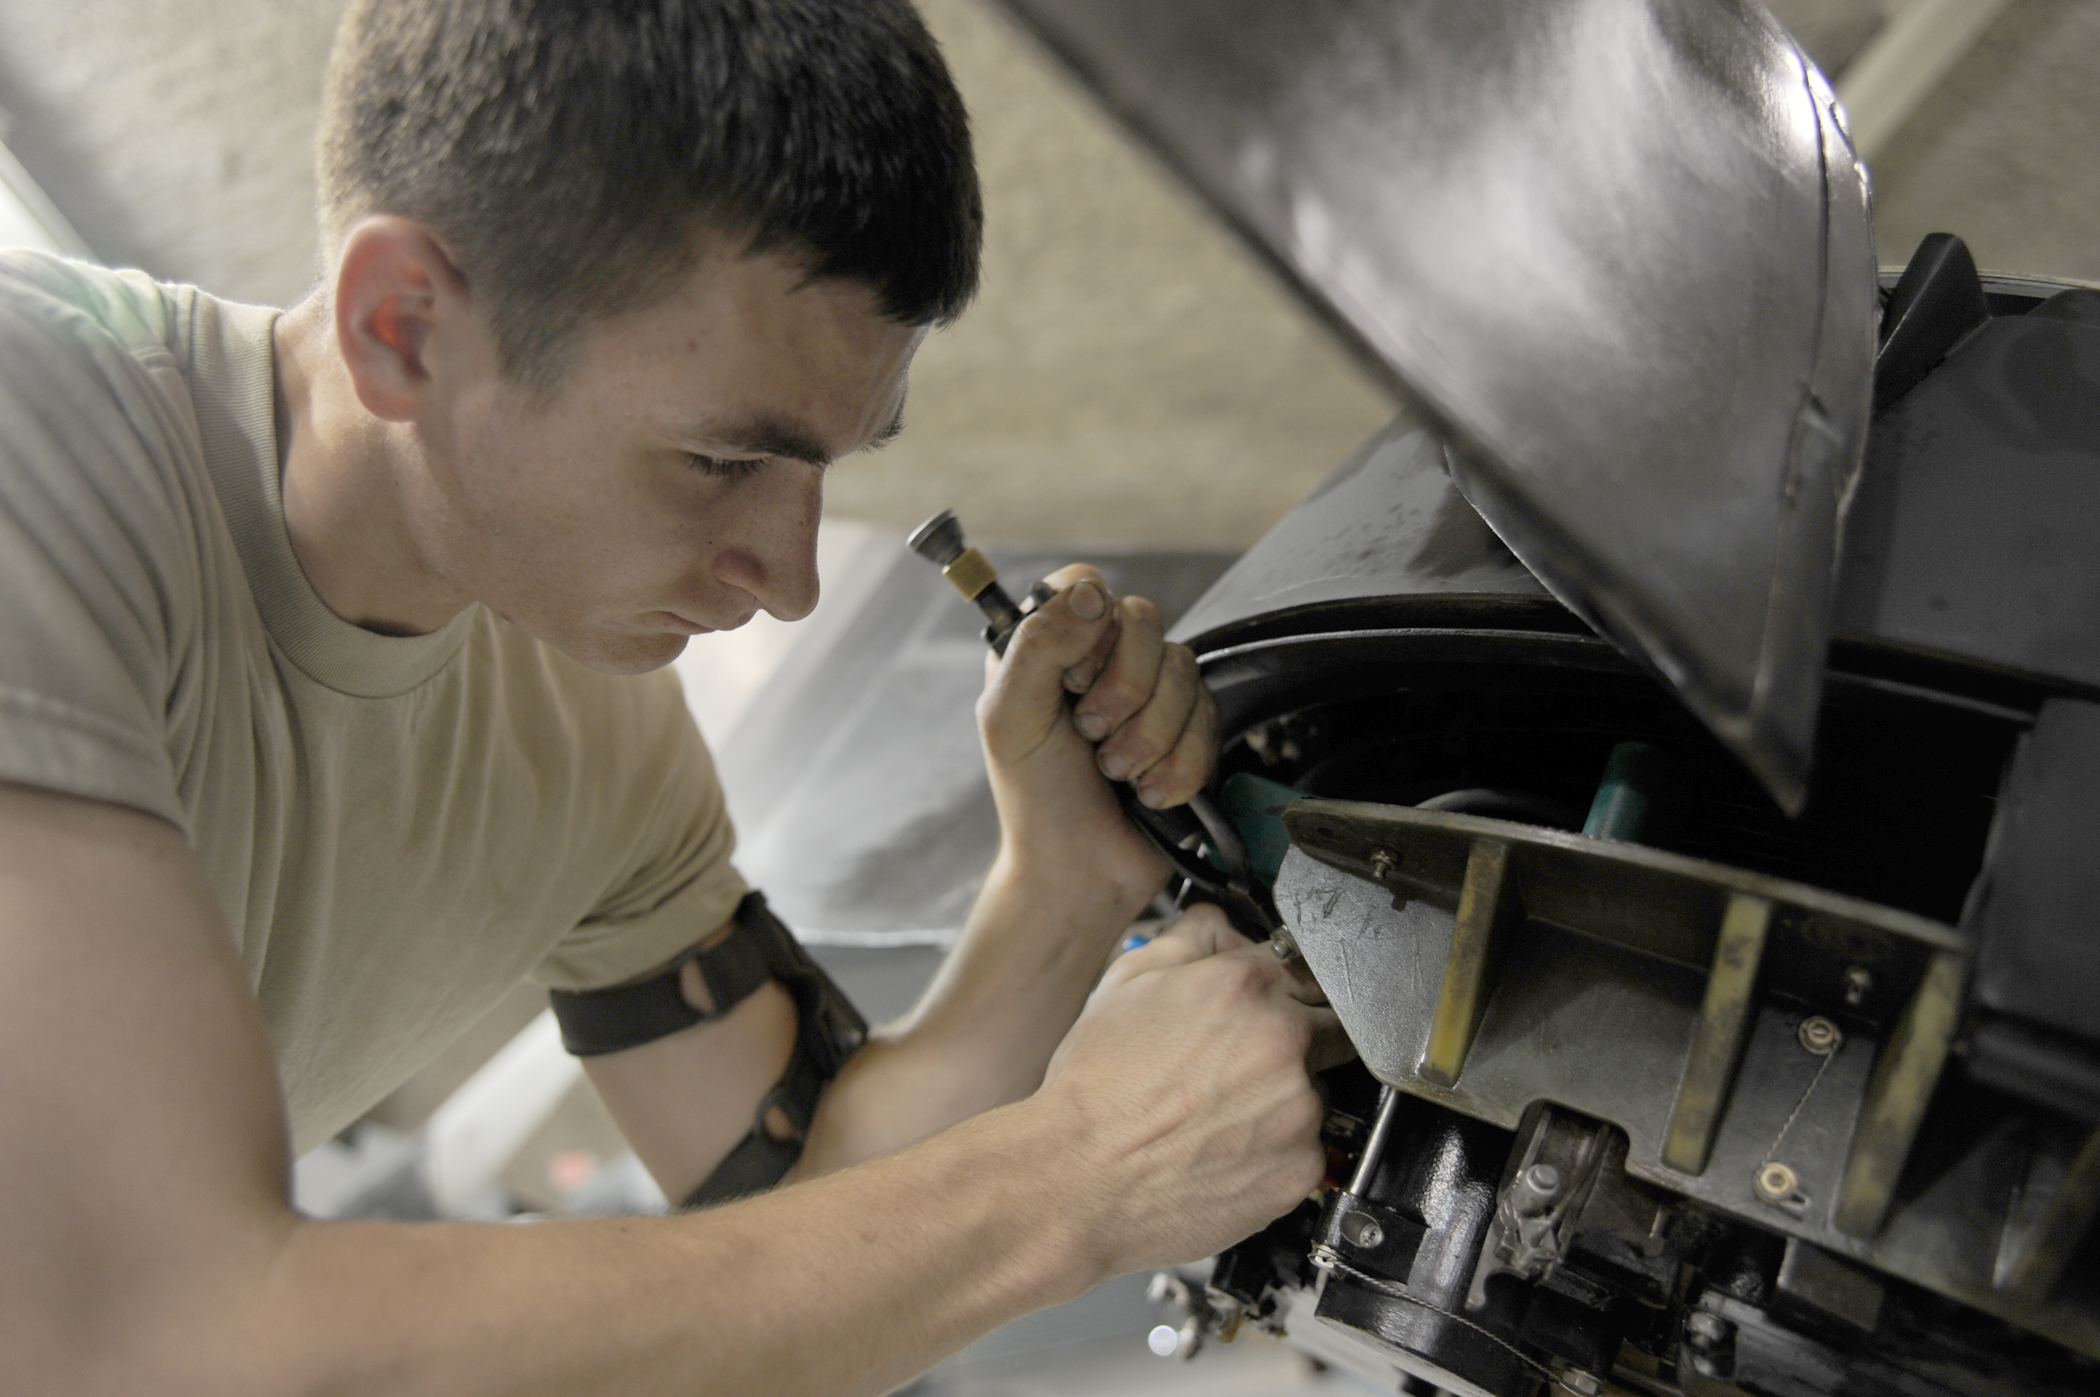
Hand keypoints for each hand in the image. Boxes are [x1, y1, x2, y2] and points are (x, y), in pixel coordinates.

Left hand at [976, 564, 1217, 907]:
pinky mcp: (1190, 729)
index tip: (1072, 679)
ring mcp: (1151, 692)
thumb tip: (1091, 594)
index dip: (1089, 626)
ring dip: (1147, 737)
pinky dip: (1176, 765)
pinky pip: (1209, 719)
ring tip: (1115, 772)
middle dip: (1122, 690)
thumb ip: (1039, 646)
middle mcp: (1101, 659)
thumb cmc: (1036, 798)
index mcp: (1049, 645)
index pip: (1084, 583)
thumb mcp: (1011, 717)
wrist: (1080, 871)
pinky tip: (1147, 791)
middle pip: (1144, 620)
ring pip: (1183, 669)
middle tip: (1090, 735)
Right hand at [1035, 905, 1335, 1274]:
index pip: (1300, 965)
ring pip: (1316, 1089)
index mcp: (1244, 987)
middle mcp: (1281, 1042)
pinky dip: (1277, 1147)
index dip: (1278, 986)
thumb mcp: (1126, 982)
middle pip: (1328, 1024)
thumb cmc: (1096, 1089)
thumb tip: (1225, 928)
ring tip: (1220, 1112)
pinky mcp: (1301, 1167)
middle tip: (1242, 1062)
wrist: (1079, 1179)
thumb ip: (1191, 938)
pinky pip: (1306, 1146)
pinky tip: (1226, 1147)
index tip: (1266, 1004)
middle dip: (1296, 1037)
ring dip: (1284, 1095)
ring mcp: (1298, 1109)